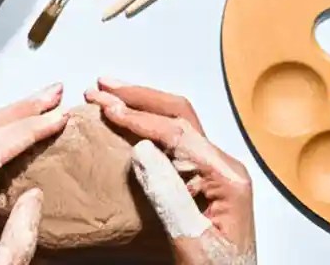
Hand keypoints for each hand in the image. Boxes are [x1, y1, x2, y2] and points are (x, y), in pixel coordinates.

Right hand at [86, 79, 256, 264]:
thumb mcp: (192, 241)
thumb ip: (169, 196)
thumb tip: (141, 147)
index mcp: (228, 177)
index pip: (178, 132)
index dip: (139, 116)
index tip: (107, 108)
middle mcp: (224, 167)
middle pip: (179, 115)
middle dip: (139, 97)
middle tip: (102, 88)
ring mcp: (214, 173)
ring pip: (177, 123)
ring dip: (143, 105)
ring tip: (110, 94)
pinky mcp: (203, 183)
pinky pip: (174, 144)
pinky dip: (147, 126)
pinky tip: (128, 124)